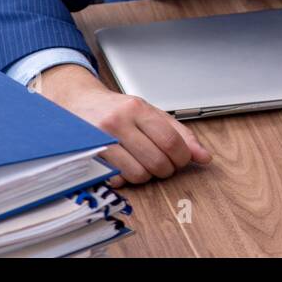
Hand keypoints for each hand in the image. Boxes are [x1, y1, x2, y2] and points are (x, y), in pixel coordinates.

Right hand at [38, 63, 211, 186]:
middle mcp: (118, 122)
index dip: (182, 157)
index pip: (171, 141)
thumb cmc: (116, 109)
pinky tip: (124, 166)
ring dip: (146, 175)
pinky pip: (117, 179)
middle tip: (163, 164)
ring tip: (142, 163)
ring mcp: (100, 140)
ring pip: (138, 174)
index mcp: (137, 108)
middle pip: (156, 161)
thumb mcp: (149, 112)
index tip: (181, 160)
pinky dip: (125, 179)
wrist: (77, 102)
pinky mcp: (88, 155)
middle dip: (166, 169)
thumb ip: (179, 133)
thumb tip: (204, 157)